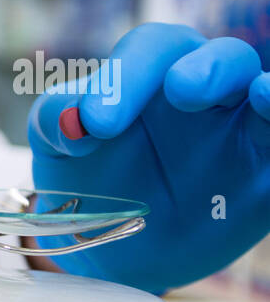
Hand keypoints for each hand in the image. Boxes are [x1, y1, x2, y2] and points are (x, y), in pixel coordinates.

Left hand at [27, 23, 269, 293]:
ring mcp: (242, 132)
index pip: (151, 50)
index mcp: (152, 76)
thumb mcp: (60, 152)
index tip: (96, 122)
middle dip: (203, 69)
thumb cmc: (92, 182)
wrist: (117, 250)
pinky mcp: (265, 175)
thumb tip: (69, 120)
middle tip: (181, 91)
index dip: (127, 75)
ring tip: (260, 94)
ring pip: (262, 90)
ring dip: (266, 89)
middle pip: (218, 58)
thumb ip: (53, 123)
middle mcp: (205, 93)